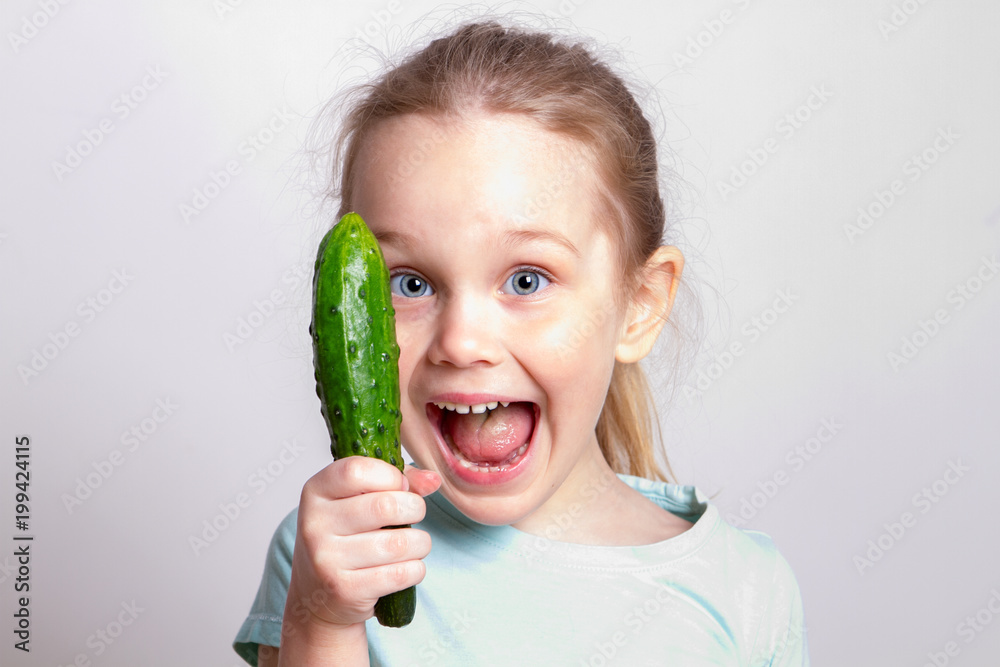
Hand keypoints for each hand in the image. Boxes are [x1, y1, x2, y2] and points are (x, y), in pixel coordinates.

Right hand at [284, 457, 441, 630]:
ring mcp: (327, 559)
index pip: (356, 471)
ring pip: (399, 543)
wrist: (316, 596)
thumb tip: (433, 479)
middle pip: (385, 506)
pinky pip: (400, 574)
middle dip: (415, 508)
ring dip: (420, 543)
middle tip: (414, 513)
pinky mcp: (345, 590)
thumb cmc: (344, 538)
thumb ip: (396, 481)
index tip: (401, 486)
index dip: (391, 476)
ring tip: (414, 544)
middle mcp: (314, 524)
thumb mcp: (357, 500)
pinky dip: (415, 569)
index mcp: (315, 491)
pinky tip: (407, 567)